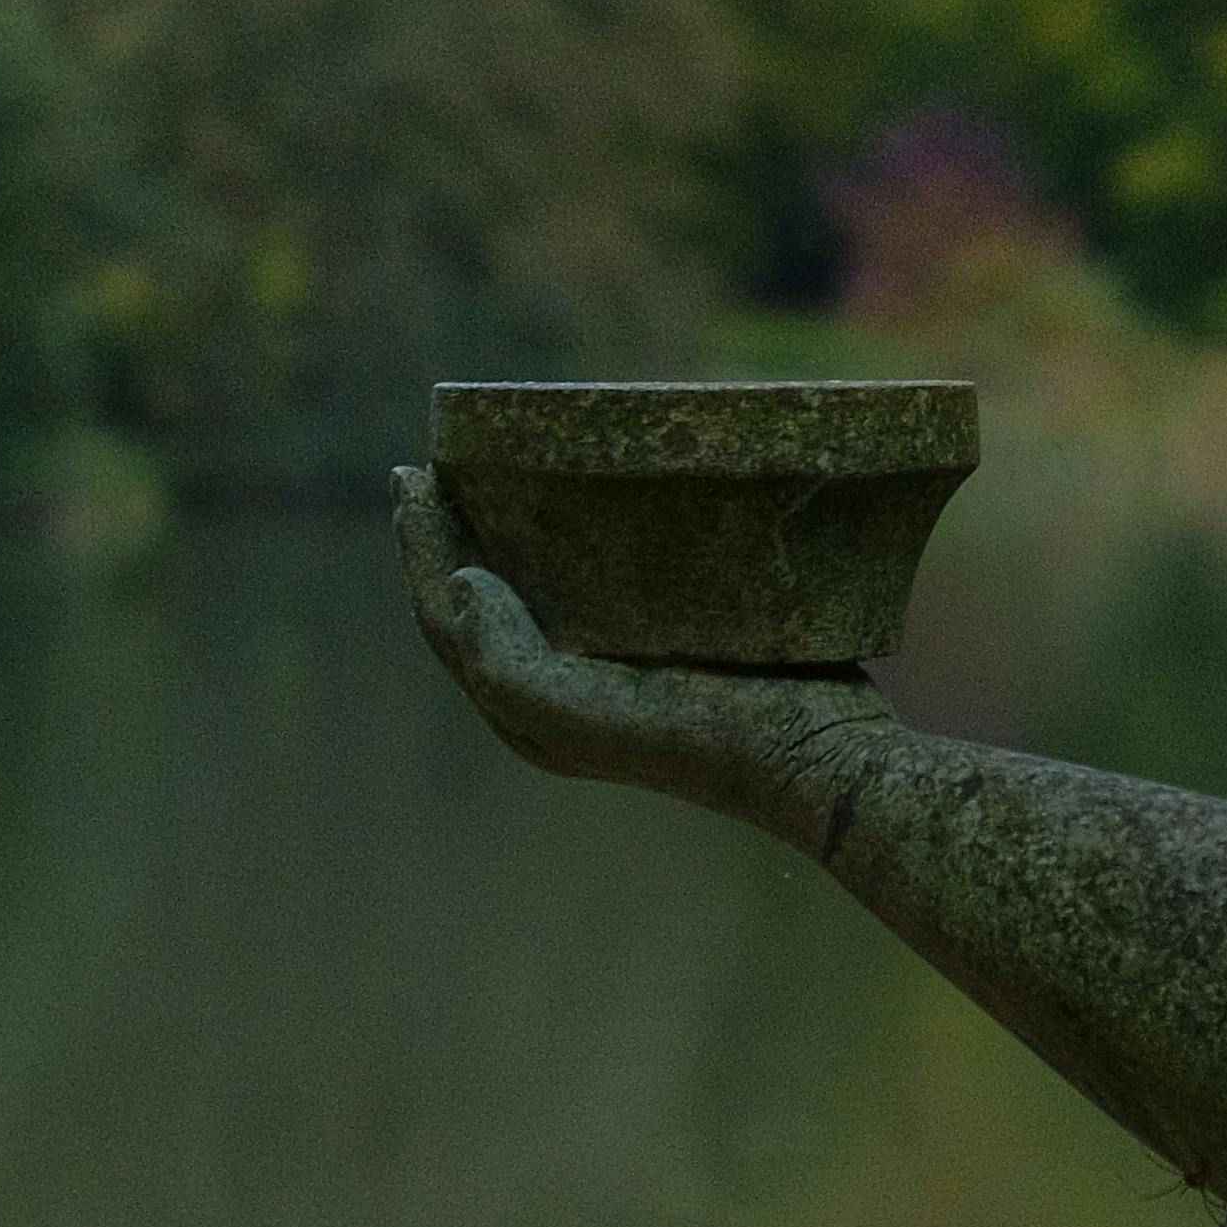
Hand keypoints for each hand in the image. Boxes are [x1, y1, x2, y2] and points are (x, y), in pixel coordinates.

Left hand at [391, 467, 899, 829]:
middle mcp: (560, 695)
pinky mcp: (661, 651)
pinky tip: (580, 511)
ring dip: (500, 540)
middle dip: (445, 539)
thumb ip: (505, 665)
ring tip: (485, 482)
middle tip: (425, 470)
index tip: (411, 473)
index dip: (421, 547)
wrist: (814, 757)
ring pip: (533, 596)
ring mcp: (611, 673)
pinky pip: (592, 590)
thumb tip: (461, 582)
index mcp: (529, 714)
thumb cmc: (703, 735)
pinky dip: (566, 547)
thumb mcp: (584, 714)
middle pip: (480, 606)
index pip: (450, 618)